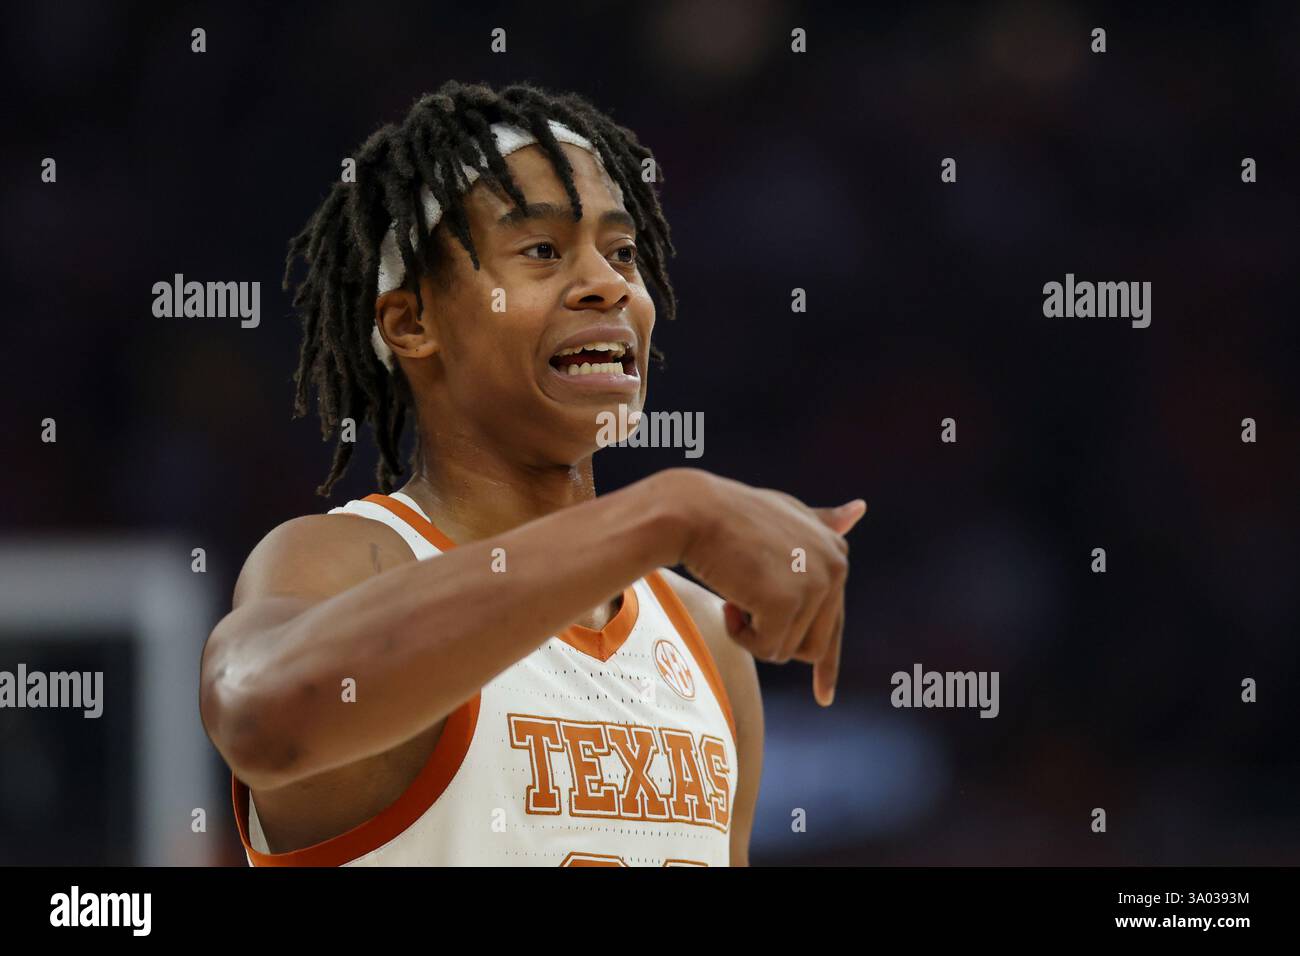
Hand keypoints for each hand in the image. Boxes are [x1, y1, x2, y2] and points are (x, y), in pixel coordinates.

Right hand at [666, 470, 866, 706]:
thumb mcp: (785, 513)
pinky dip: (740, 637)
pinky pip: (766, 650)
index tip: (824, 698)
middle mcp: (836, 569)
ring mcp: (814, 586)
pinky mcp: (787, 603)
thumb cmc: (730, 514)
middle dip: (774, 639)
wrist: (693, 512)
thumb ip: (821, 522)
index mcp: (837, 554)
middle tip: (741, 610)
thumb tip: (860, 508)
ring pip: (787, 651)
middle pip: (812, 645)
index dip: (827, 664)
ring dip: (753, 635)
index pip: (834, 622)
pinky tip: (727, 603)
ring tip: (734, 596)